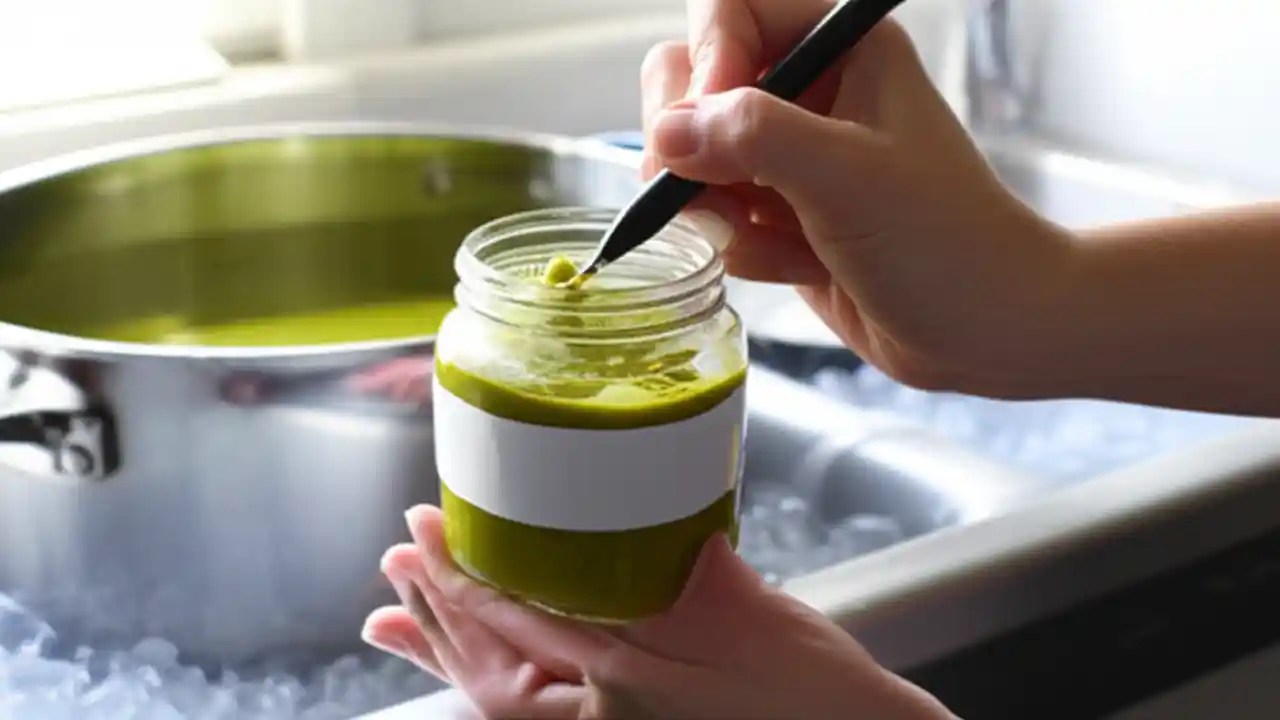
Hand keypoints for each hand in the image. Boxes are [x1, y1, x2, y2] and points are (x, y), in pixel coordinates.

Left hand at [362, 505, 954, 719]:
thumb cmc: (810, 698)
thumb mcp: (750, 623)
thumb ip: (696, 576)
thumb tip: (660, 517)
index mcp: (620, 685)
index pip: (512, 627)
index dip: (458, 580)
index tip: (420, 534)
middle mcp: (602, 714)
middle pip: (491, 670)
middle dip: (435, 615)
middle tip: (394, 566)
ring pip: (508, 689)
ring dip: (452, 649)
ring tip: (395, 621)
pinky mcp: (636, 716)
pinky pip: (545, 697)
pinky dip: (502, 670)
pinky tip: (495, 651)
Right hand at [642, 0, 1077, 397]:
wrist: (986, 329)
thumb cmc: (944, 243)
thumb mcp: (846, 177)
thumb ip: (752, 138)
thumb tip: (664, 134)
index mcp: (841, 47)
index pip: (730, 10)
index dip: (706, 63)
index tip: (707, 129)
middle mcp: (811, 92)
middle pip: (693, 84)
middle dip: (696, 148)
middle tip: (719, 195)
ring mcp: (792, 156)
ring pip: (696, 158)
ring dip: (720, 209)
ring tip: (781, 242)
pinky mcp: (782, 214)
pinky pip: (718, 216)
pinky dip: (744, 247)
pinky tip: (798, 266)